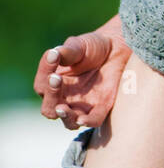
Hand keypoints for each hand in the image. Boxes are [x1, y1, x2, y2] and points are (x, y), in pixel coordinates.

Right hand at [34, 15, 131, 130]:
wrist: (117, 49)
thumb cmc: (92, 47)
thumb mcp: (79, 46)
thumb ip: (67, 51)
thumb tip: (54, 53)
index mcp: (53, 83)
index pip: (42, 84)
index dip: (45, 72)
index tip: (53, 56)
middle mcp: (65, 98)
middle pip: (49, 108)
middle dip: (51, 97)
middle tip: (56, 80)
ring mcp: (82, 105)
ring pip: (68, 121)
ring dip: (64, 116)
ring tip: (63, 108)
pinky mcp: (101, 108)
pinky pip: (93, 120)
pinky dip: (87, 122)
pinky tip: (83, 118)